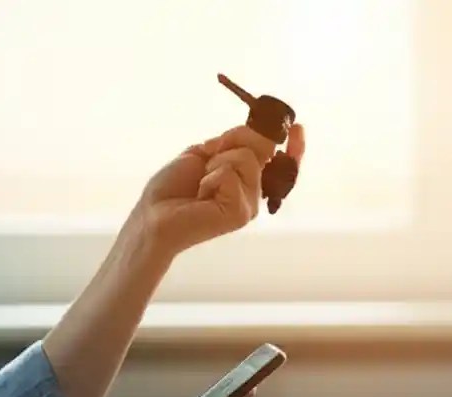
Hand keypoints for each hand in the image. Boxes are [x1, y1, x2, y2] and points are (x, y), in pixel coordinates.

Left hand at [121, 123, 306, 257]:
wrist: (154, 213)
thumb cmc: (175, 187)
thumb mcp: (206, 152)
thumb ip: (235, 143)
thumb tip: (263, 133)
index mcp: (247, 179)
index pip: (279, 160)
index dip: (292, 145)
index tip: (298, 127)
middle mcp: (253, 193)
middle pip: (260, 148)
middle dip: (230, 144)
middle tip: (206, 164)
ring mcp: (249, 205)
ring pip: (246, 159)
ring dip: (217, 164)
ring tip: (202, 184)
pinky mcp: (241, 213)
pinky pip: (231, 175)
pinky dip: (211, 178)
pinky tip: (201, 195)